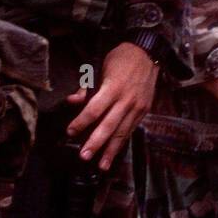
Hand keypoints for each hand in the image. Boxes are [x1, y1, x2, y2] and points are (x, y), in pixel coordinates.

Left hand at [66, 41, 158, 168]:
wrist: (148, 52)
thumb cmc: (120, 57)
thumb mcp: (100, 66)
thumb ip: (86, 87)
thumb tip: (71, 102)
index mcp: (113, 88)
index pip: (94, 110)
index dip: (81, 122)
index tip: (70, 132)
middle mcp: (126, 100)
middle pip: (108, 126)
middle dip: (96, 143)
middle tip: (84, 156)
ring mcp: (137, 107)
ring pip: (122, 132)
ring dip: (111, 150)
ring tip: (102, 165)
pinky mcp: (144, 110)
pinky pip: (131, 129)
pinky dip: (122, 142)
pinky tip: (114, 153)